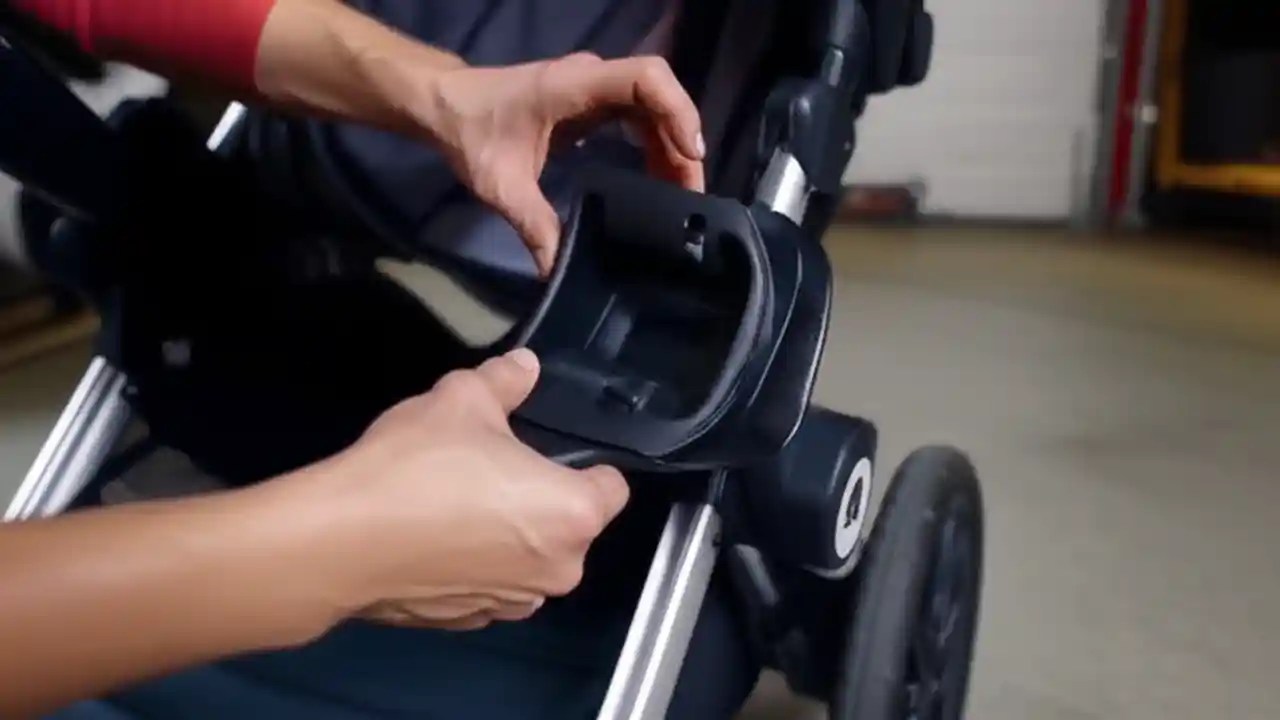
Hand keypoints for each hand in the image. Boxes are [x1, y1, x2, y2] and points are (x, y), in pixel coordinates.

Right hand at [296, 348, 628, 630]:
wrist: (341, 542)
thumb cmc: (418, 467)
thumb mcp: (462, 400)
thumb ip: (505, 381)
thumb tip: (526, 365)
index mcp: (574, 514)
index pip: (611, 487)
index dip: (585, 465)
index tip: (547, 452)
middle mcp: (558, 570)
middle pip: (569, 526)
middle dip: (539, 499)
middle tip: (489, 469)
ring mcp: (512, 604)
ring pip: (528, 558)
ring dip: (506, 536)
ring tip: (453, 503)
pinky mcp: (468, 623)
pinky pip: (488, 584)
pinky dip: (471, 565)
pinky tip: (430, 539)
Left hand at [418, 53, 706, 274]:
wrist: (443, 105)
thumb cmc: (470, 133)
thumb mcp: (500, 186)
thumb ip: (534, 227)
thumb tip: (556, 274)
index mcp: (573, 86)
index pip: (644, 78)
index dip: (676, 110)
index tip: (690, 154)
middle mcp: (592, 78)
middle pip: (659, 95)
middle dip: (682, 142)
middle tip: (691, 194)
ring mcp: (595, 87)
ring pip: (653, 107)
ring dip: (673, 147)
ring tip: (681, 196)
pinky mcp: (593, 101)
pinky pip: (639, 116)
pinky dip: (655, 146)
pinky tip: (659, 182)